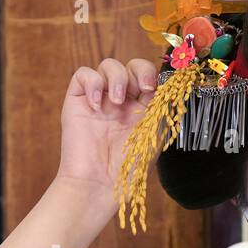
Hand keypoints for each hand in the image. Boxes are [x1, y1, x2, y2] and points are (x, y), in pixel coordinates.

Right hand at [58, 58, 158, 202]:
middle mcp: (120, 100)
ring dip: (116, 77)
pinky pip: (82, 74)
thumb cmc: (129, 166)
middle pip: (129, 65)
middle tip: (140, 90)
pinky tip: (97, 105)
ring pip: (107, 65)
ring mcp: (98, 99)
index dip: (151, 73)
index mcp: (140, 107)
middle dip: (137, 71)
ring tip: (116, 103)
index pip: (147, 75)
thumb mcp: (156, 133)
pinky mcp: (77, 102)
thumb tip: (170, 81)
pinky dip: (92, 83)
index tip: (152, 88)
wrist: (100, 182)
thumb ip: (163, 106)